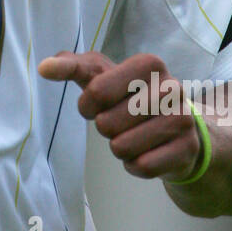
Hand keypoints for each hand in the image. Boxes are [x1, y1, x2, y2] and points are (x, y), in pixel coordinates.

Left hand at [37, 50, 201, 182]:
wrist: (178, 128)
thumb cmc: (131, 98)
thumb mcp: (102, 76)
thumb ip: (72, 67)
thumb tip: (43, 66)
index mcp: (149, 64)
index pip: (95, 92)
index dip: (87, 105)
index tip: (96, 105)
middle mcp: (171, 88)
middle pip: (106, 124)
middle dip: (106, 128)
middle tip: (122, 122)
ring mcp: (183, 119)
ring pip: (122, 148)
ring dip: (120, 147)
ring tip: (135, 135)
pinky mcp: (188, 149)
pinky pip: (142, 167)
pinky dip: (135, 165)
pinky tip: (147, 152)